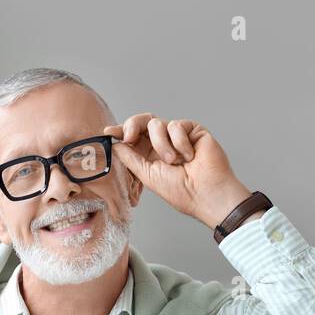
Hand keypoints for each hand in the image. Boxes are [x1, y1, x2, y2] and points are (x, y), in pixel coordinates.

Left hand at [103, 113, 254, 230]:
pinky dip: (179, 142)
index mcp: (151, 156)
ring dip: (161, 144)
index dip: (121, 133)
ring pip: (157, 124)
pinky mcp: (192, 130)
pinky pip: (176, 125)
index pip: (134, 138)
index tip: (108, 131)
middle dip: (132, 126)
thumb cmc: (181, 191)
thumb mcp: (148, 175)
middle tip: (129, 136)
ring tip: (174, 161)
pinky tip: (189, 156)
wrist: (206, 192)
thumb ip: (131, 159)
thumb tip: (115, 145)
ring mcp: (178, 136)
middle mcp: (163, 143)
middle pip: (143, 123)